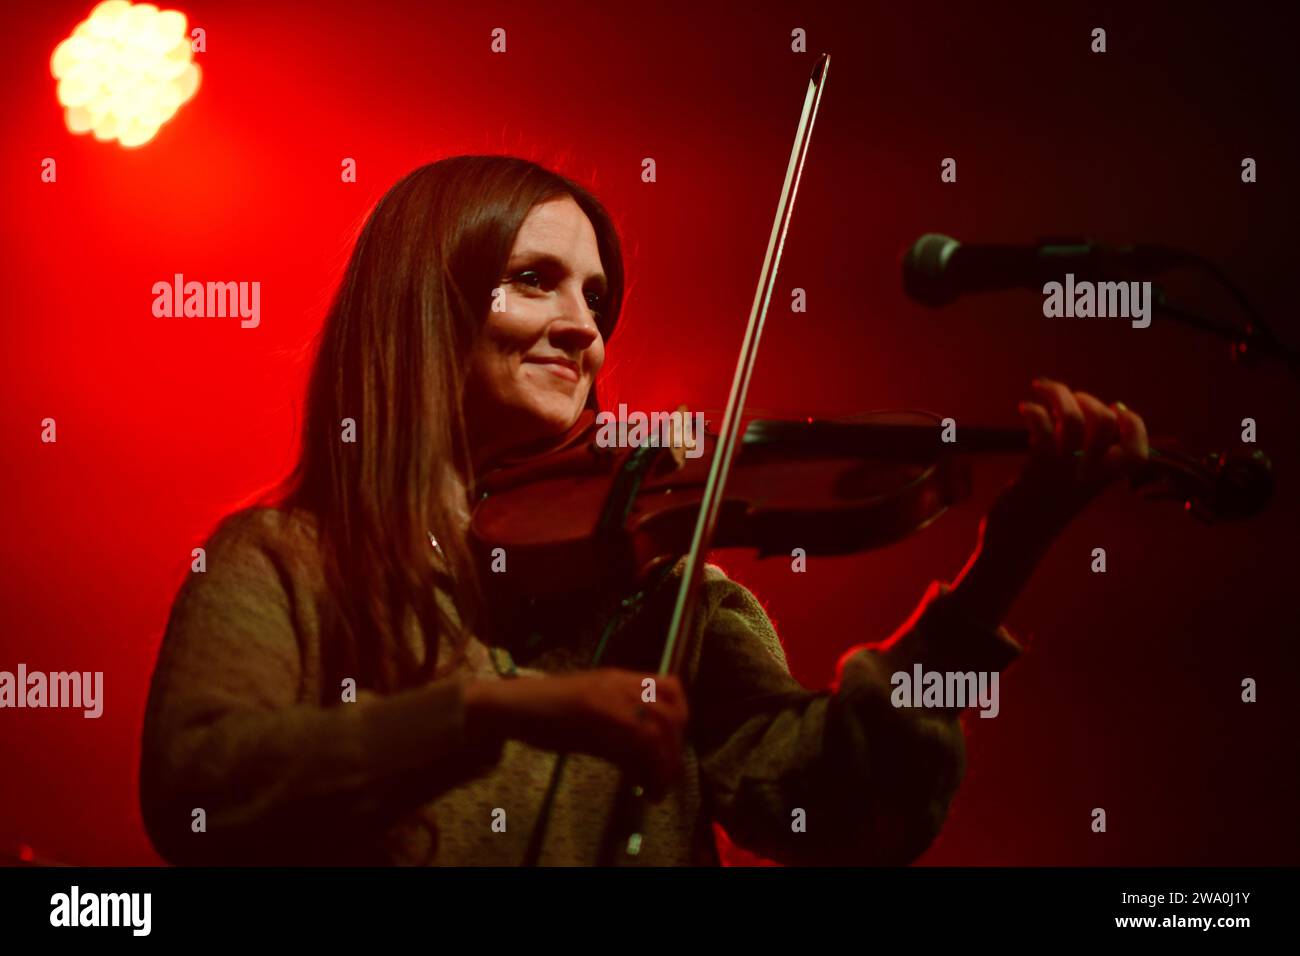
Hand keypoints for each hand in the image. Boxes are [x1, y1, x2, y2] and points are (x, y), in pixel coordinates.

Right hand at [465, 670, 687, 799]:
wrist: (509, 705)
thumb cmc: (544, 715)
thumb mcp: (588, 724)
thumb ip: (617, 740)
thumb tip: (644, 768)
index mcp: (618, 680)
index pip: (671, 687)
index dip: (681, 718)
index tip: (672, 747)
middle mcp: (619, 683)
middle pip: (673, 708)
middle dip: (675, 747)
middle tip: (665, 773)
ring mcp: (608, 694)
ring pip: (659, 725)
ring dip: (665, 761)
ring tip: (657, 785)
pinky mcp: (594, 709)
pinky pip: (637, 736)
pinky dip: (648, 766)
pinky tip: (643, 786)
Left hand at [992, 377, 1149, 548]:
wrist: (1014, 545)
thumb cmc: (1039, 509)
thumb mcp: (1067, 483)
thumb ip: (1077, 454)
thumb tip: (1072, 411)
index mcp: (1101, 481)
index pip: (1138, 452)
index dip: (1134, 425)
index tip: (1116, 407)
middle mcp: (1087, 476)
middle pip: (1105, 423)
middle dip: (1087, 398)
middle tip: (1067, 398)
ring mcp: (1062, 473)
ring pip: (1072, 419)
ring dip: (1057, 393)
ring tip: (1040, 387)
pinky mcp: (1035, 471)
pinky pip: (1042, 430)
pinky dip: (1034, 410)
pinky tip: (1025, 409)